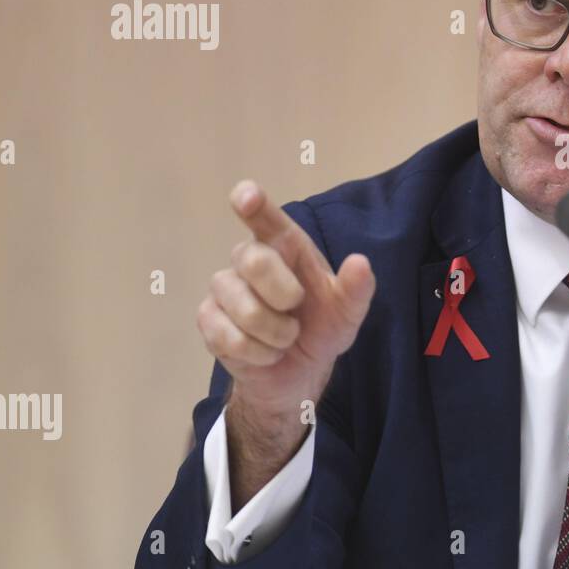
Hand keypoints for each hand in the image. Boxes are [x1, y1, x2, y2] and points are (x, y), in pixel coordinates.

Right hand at [196, 180, 375, 421]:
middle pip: (254, 260)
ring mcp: (224, 288)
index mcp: (284, 246)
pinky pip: (229, 337)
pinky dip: (258, 353)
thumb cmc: (321, 326)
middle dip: (284, 294)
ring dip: (275, 334)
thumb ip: (356, 289)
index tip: (246, 197)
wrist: (300, 371)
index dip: (252, 202)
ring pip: (244, 308)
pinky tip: (266, 353)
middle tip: (296, 311)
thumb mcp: (347, 312)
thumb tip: (360, 263)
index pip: (264, 217)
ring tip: (285, 339)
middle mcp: (249, 259)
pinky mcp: (208, 320)